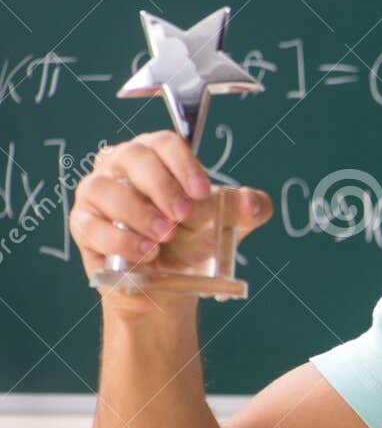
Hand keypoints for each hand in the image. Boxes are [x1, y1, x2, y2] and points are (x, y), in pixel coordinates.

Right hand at [70, 131, 273, 316]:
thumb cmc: (193, 241)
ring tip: (164, 237)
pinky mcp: (83, 224)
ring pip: (103, 188)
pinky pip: (91, 225)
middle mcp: (122, 167)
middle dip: (161, 186)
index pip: (165, 143)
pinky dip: (120, 240)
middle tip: (183, 216)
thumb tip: (253, 202)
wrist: (169, 284)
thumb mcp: (227, 225)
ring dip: (137, 213)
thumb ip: (247, 209)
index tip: (202, 192)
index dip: (183, 164)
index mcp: (158, 156)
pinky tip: (145, 253)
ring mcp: (97, 194)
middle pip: (133, 157)